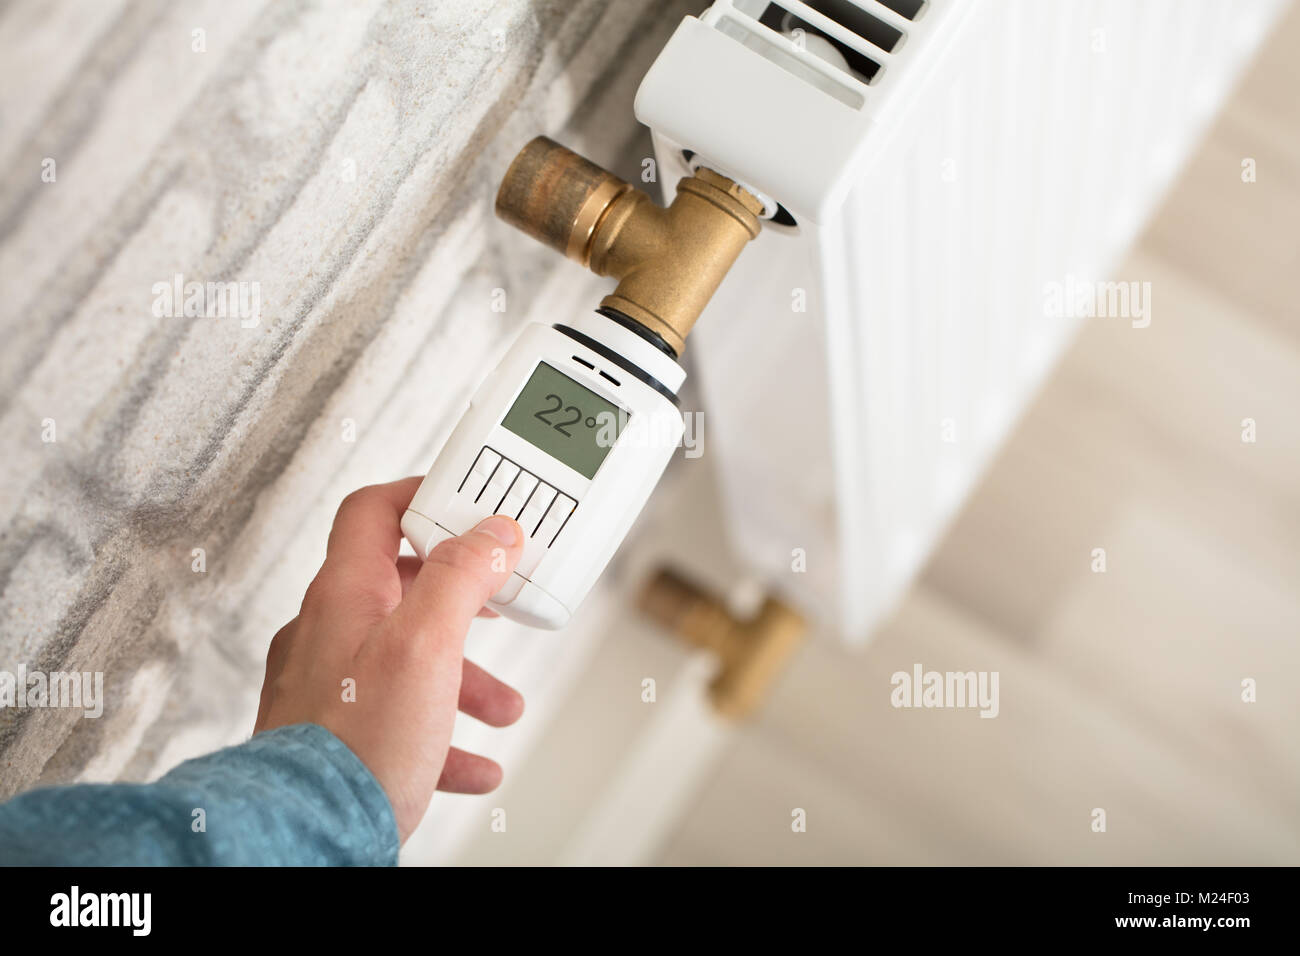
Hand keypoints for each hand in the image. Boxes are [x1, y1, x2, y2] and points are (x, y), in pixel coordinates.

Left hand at [253, 477, 525, 841]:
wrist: (303, 836)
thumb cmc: (354, 746)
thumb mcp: (426, 645)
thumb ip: (461, 579)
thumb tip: (492, 533)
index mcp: (344, 595)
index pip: (373, 513)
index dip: (422, 499)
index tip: (468, 507)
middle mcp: (327, 634)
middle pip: (403, 593)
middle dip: (464, 608)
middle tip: (498, 608)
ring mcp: (325, 689)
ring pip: (406, 664)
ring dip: (463, 682)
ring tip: (502, 709)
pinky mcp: (332, 740)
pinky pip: (396, 725)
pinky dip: (441, 738)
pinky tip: (473, 765)